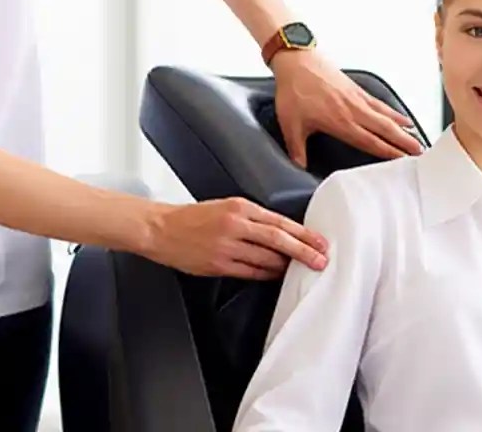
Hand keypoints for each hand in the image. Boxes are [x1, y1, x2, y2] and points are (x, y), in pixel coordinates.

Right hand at [143, 197, 328, 279]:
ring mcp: (227, 247)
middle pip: (278, 240)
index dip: (303, 234)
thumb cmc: (192, 218)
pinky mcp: (218, 265)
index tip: (319, 242)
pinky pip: (250, 272)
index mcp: (239, 207)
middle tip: (320, 260)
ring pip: (266, 259)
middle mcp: (235, 225)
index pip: (280, 221)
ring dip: (285, 266)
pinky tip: (275, 275)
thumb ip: (251, 217)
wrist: (160, 229)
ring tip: (299, 269)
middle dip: (304, 252)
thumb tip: (278, 231)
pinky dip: (266, 275)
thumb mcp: (225, 206)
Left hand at [270, 50, 424, 167]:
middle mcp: (353, 111)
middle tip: (420, 153)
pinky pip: (380, 104)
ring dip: (403, 130)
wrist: (297, 60)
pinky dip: (394, 113)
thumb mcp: (290, 124)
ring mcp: (358, 99)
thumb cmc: (293, 89)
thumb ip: (296, 148)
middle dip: (404, 142)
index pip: (370, 142)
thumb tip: (300, 167)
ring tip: (417, 140)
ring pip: (386, 117)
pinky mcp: (357, 89)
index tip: (402, 161)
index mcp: (340, 122)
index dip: (388, 152)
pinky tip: (402, 119)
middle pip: (385, 130)